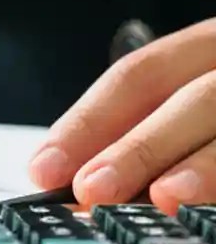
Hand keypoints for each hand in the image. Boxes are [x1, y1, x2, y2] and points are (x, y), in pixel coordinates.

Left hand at [29, 18, 215, 213]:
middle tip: (95, 189)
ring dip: (206, 166)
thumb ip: (145, 128)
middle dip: (141, 145)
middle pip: (196, 98)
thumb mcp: (197, 97)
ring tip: (166, 200)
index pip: (139, 75)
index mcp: (211, 43)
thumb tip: (73, 180)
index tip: (45, 168)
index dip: (88, 120)